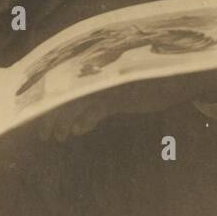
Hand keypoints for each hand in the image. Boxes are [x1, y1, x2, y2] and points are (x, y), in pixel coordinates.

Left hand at [37, 79, 194, 141]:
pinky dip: (86, 120)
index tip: (44, 124)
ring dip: (66, 121)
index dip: (53, 107)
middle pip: (68, 97)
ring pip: (78, 103)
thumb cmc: (146, 88)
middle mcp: (98, 80)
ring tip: (58, 137)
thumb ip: (101, 103)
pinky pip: (97, 108)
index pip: (68, 92)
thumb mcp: (120, 96)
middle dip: (53, 117)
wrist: (172, 79)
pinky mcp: (119, 96)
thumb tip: (79, 123)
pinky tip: (78, 131)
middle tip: (45, 135)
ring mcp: (107, 87)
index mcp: (95, 78)